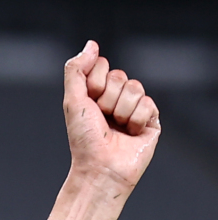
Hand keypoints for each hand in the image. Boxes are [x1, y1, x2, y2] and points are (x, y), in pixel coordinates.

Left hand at [63, 41, 160, 191]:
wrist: (100, 170)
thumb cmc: (84, 142)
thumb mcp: (73, 102)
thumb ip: (76, 70)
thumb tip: (91, 45)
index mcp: (97, 94)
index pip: (103, 65)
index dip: (95, 81)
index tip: (89, 102)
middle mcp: (116, 100)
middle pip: (120, 75)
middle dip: (108, 98)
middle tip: (103, 119)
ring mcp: (134, 110)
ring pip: (135, 87)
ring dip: (122, 110)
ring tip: (117, 128)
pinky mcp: (150, 121)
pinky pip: (148, 104)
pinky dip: (136, 120)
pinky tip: (131, 134)